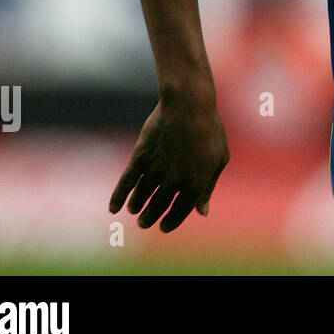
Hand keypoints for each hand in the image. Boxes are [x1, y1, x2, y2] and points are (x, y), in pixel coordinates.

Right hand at [109, 99, 229, 231]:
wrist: (189, 106)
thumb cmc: (210, 131)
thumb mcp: (219, 159)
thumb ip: (208, 187)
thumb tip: (202, 212)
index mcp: (197, 183)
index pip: (181, 211)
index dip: (171, 221)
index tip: (164, 227)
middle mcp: (175, 181)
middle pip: (158, 206)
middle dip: (150, 217)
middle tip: (144, 223)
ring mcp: (156, 170)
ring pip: (142, 196)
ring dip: (138, 206)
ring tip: (135, 210)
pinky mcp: (141, 158)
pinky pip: (126, 183)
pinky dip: (119, 197)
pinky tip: (113, 209)